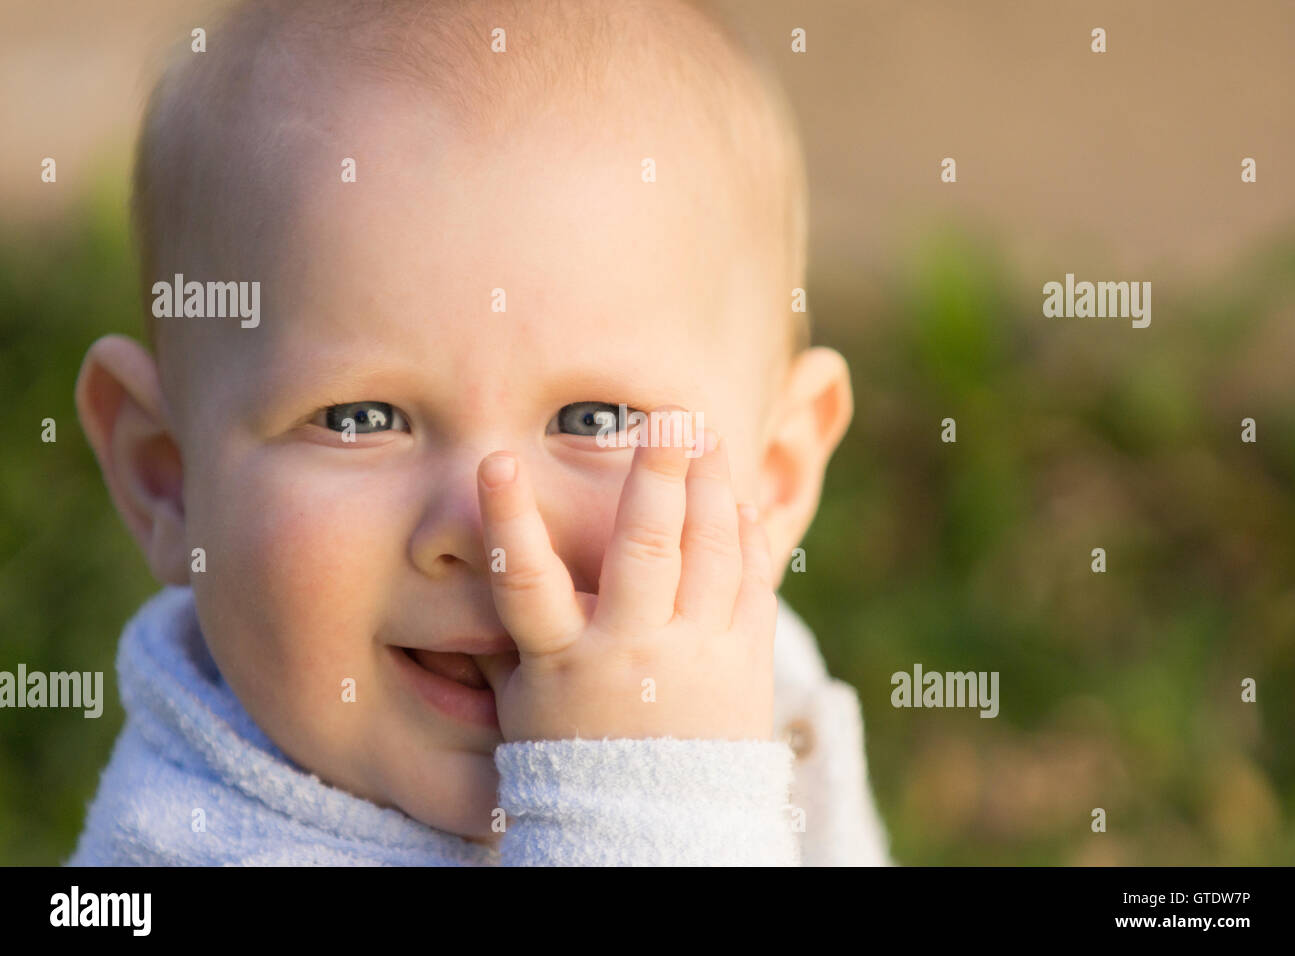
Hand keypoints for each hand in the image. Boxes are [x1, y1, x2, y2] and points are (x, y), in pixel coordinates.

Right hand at [475, 408, 777, 742]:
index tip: (496, 460)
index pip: (524, 580)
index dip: (509, 518)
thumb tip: (492, 559)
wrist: (650, 829)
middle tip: (665, 417)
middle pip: (644, 549)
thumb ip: (523, 630)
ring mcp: (693, 657)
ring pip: (708, 555)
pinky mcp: (742, 664)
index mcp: (562, 661)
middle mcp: (630, 653)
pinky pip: (750, 584)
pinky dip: (744, 536)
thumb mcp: (529, 697)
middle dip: (654, 475)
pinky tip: (736, 501)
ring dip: (708, 487)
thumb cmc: (573, 752)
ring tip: (703, 435)